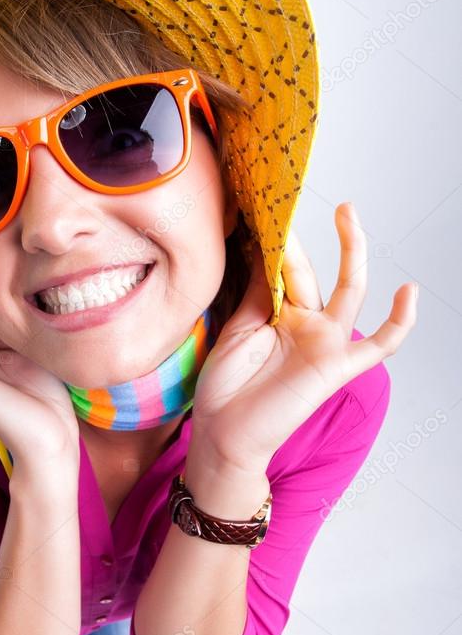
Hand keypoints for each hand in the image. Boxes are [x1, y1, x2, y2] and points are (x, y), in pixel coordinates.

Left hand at [190, 202, 417, 472]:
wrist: (224, 433)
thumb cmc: (227, 388)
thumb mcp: (237, 330)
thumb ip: (256, 292)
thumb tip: (264, 249)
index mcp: (277, 315)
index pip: (282, 270)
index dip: (275, 242)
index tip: (262, 209)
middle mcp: (304, 323)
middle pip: (309, 271)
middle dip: (306, 238)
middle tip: (294, 200)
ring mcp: (323, 341)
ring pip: (349, 290)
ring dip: (352, 252)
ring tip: (348, 214)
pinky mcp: (337, 365)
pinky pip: (379, 345)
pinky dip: (399, 322)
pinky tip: (410, 292)